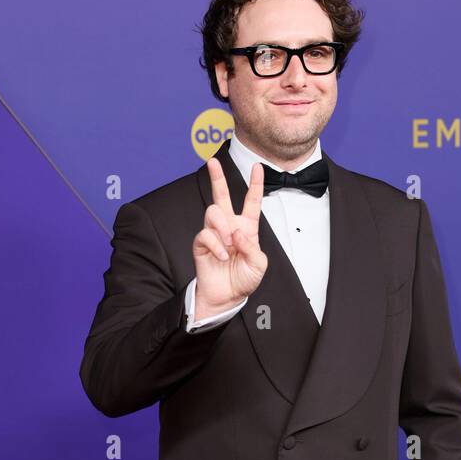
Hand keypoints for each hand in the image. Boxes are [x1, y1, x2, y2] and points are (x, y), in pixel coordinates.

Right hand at [192, 157, 267, 317]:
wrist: (227, 297)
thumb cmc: (244, 280)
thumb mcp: (259, 264)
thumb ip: (252, 247)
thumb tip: (237, 232)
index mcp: (246, 227)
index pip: (251, 202)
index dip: (255, 184)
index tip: (258, 167)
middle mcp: (229, 226)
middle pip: (221, 195)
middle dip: (216, 177)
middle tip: (212, 162)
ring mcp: (214, 234)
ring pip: (213, 212)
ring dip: (222, 227)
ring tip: (228, 244)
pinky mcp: (201, 244)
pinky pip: (205, 234)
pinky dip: (216, 245)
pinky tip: (222, 256)